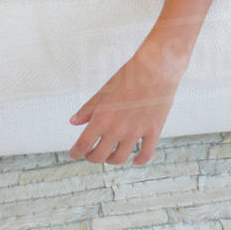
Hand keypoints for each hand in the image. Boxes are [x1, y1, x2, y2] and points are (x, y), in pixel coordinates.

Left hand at [68, 36, 187, 165]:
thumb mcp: (104, 91)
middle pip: (99, 156)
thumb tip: (74, 122)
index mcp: (102, 118)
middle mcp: (117, 129)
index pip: (83, 145)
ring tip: (110, 155)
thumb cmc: (129, 76)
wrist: (156, 68)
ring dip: (111, 160)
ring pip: (120, 158)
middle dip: (92, 157)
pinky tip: (135, 159)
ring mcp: (136, 132)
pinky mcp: (153, 131)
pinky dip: (139, 161)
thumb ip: (88, 109)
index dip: (76, 153)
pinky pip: (145, 155)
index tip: (74, 154)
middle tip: (91, 153)